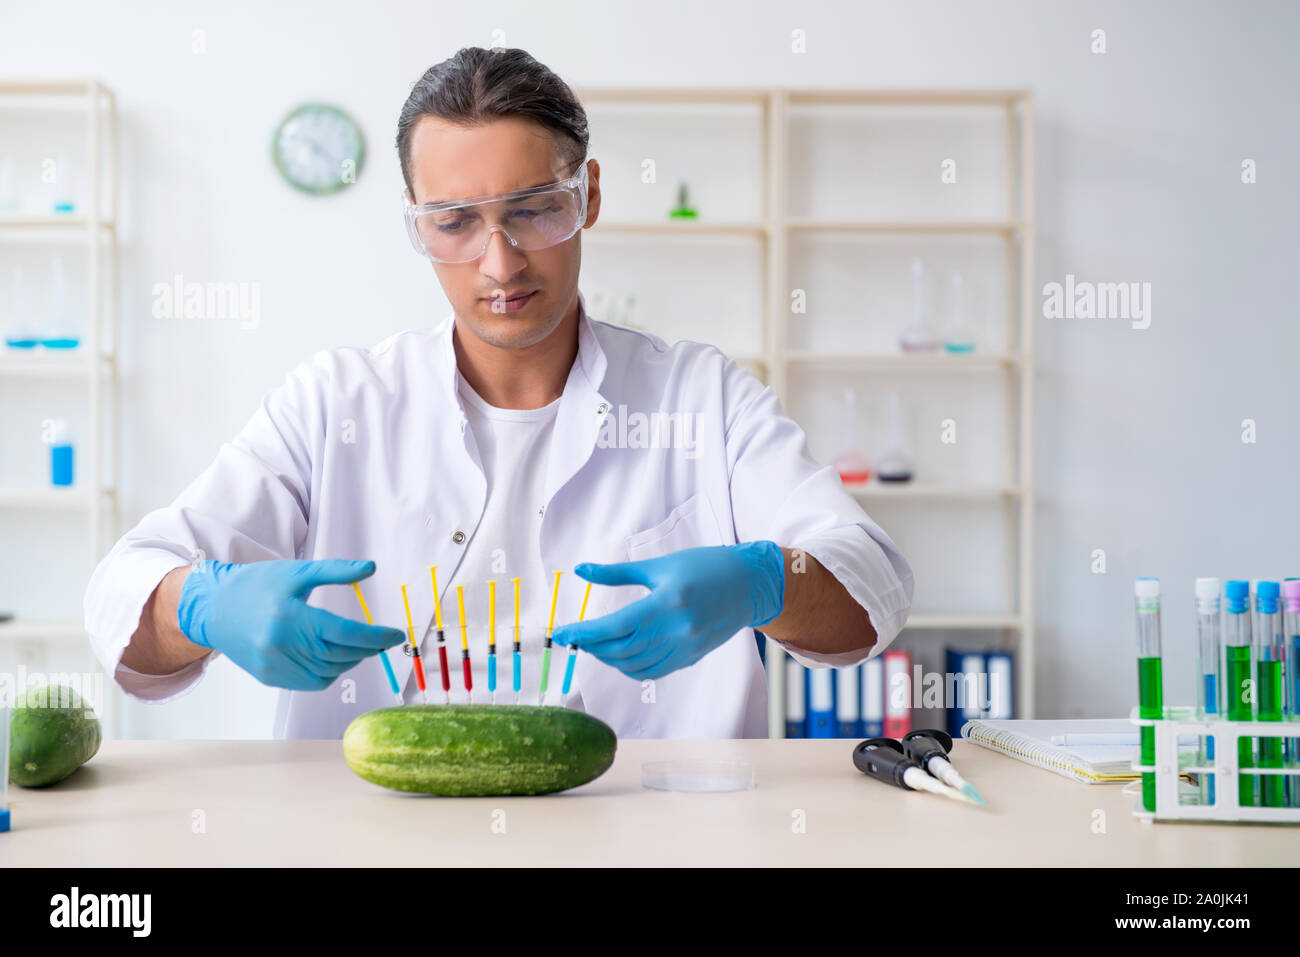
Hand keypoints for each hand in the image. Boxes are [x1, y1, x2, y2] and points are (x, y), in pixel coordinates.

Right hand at [177, 558, 405, 690]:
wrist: (213, 608)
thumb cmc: (257, 585)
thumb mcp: (297, 572)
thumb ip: (336, 571)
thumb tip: (371, 568)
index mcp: (290, 618)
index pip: (345, 634)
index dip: (375, 637)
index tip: (395, 635)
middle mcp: (282, 647)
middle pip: (339, 655)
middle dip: (367, 649)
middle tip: (382, 640)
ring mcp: (275, 666)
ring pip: (328, 673)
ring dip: (351, 661)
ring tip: (361, 647)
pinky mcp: (270, 678)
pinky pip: (310, 682)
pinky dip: (330, 673)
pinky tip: (336, 658)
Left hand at [550, 541, 784, 680]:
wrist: (748, 585)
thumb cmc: (703, 567)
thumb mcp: (658, 566)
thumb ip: (616, 573)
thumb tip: (580, 569)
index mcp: (665, 604)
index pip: (614, 627)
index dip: (584, 632)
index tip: (562, 632)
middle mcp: (675, 631)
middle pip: (621, 650)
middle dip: (591, 646)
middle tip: (573, 638)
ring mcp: (684, 648)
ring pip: (634, 666)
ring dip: (608, 659)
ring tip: (592, 645)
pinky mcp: (690, 657)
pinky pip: (652, 671)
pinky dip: (629, 667)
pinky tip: (618, 655)